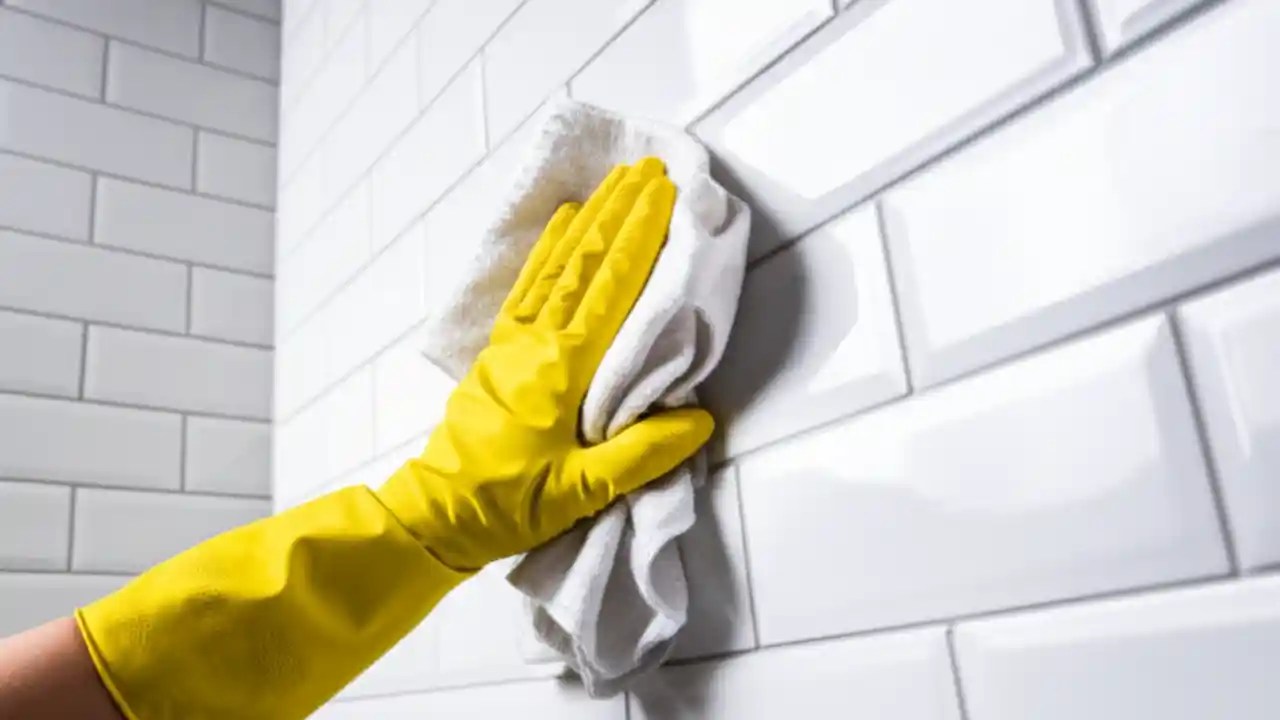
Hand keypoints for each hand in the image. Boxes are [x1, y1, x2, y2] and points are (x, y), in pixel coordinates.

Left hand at [377, 158, 713, 570]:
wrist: (438, 513)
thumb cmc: (509, 506)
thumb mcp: (583, 493)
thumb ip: (642, 454)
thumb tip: (700, 419)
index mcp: (563, 370)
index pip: (612, 289)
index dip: (639, 238)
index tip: (663, 193)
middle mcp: (538, 342)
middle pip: (585, 263)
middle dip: (618, 213)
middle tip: (647, 170)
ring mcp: (514, 342)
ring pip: (556, 266)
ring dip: (588, 221)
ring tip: (614, 183)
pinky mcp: (499, 351)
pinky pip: (528, 286)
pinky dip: (548, 250)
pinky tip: (562, 223)